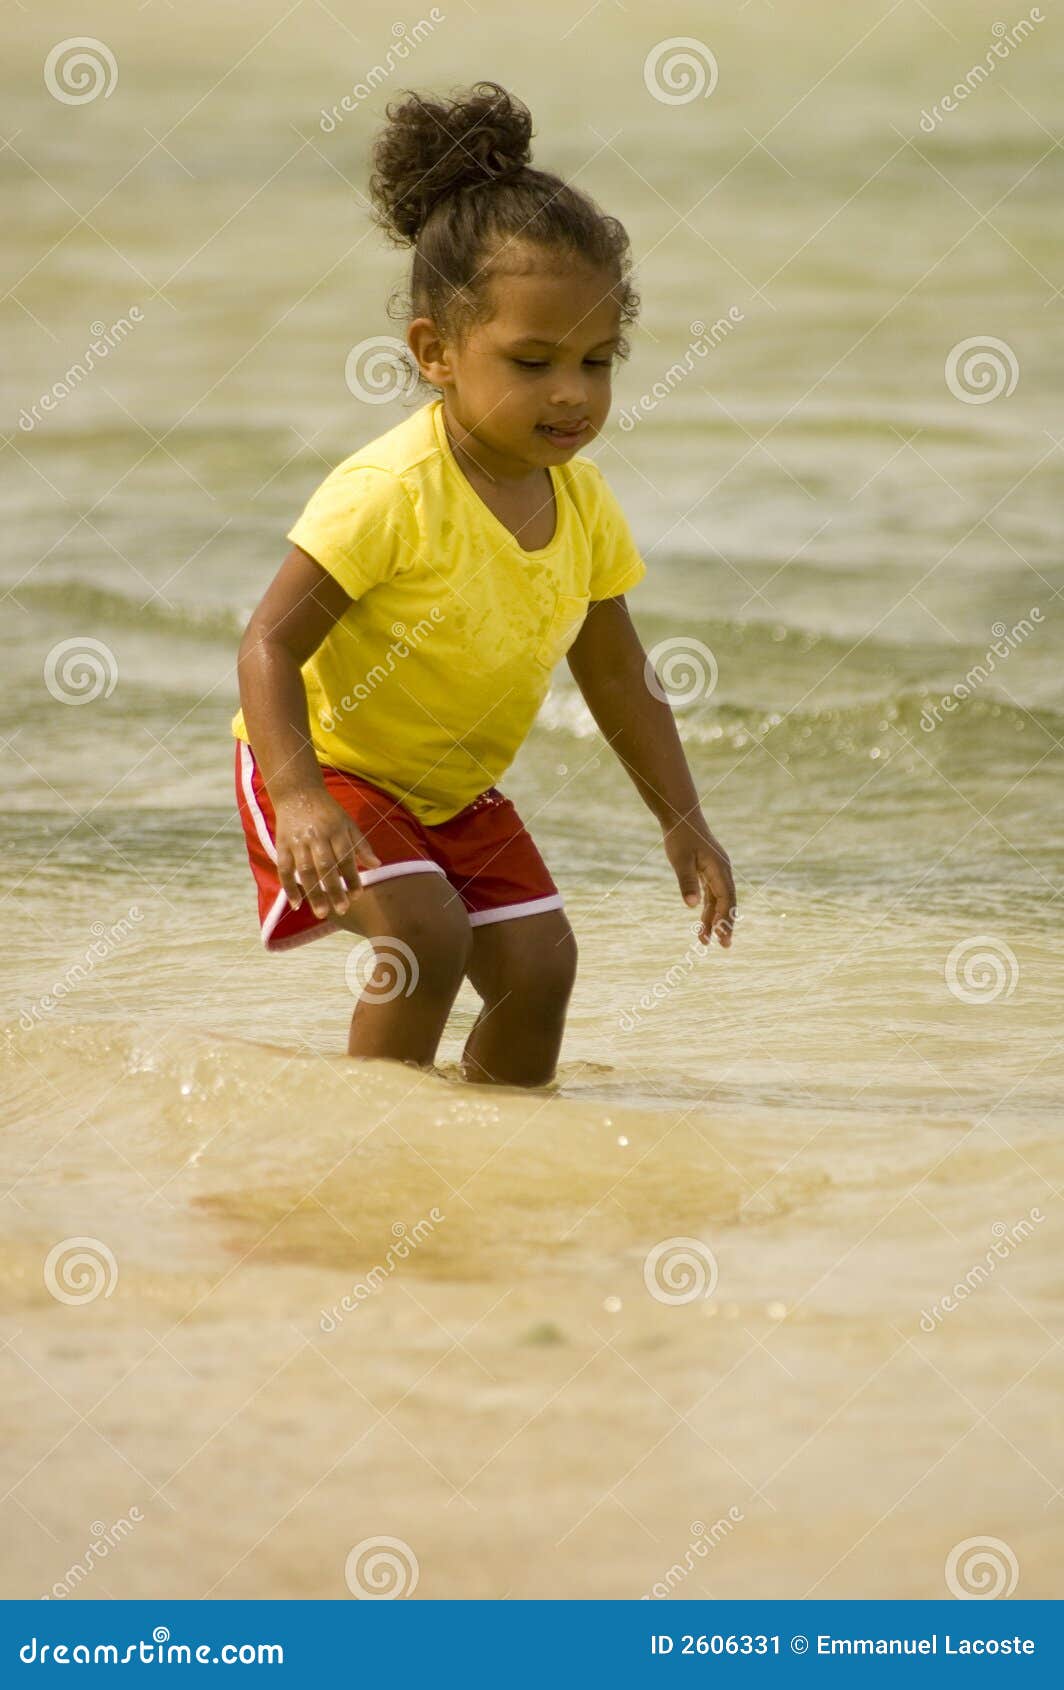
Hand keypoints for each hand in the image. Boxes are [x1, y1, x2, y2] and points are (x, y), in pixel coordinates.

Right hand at [274, 787, 380, 919]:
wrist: (298, 792)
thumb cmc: (328, 812)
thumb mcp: (347, 824)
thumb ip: (361, 845)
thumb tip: (377, 865)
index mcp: (336, 831)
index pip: (346, 858)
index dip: (352, 877)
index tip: (357, 895)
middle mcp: (317, 837)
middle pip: (325, 867)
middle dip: (334, 890)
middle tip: (342, 910)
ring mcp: (298, 842)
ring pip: (305, 871)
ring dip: (313, 893)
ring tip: (322, 913)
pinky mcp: (282, 845)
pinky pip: (284, 869)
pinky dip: (289, 887)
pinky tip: (297, 905)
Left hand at [661, 813, 736, 947]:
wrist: (680, 816)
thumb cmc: (680, 836)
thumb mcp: (680, 860)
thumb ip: (686, 882)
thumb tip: (691, 905)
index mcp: (719, 869)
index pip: (726, 900)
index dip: (725, 919)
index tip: (722, 937)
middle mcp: (722, 871)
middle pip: (727, 902)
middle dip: (725, 924)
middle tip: (724, 946)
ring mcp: (716, 870)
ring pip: (719, 900)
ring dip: (714, 919)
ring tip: (706, 941)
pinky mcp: (709, 869)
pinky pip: (712, 893)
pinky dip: (708, 908)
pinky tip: (703, 921)